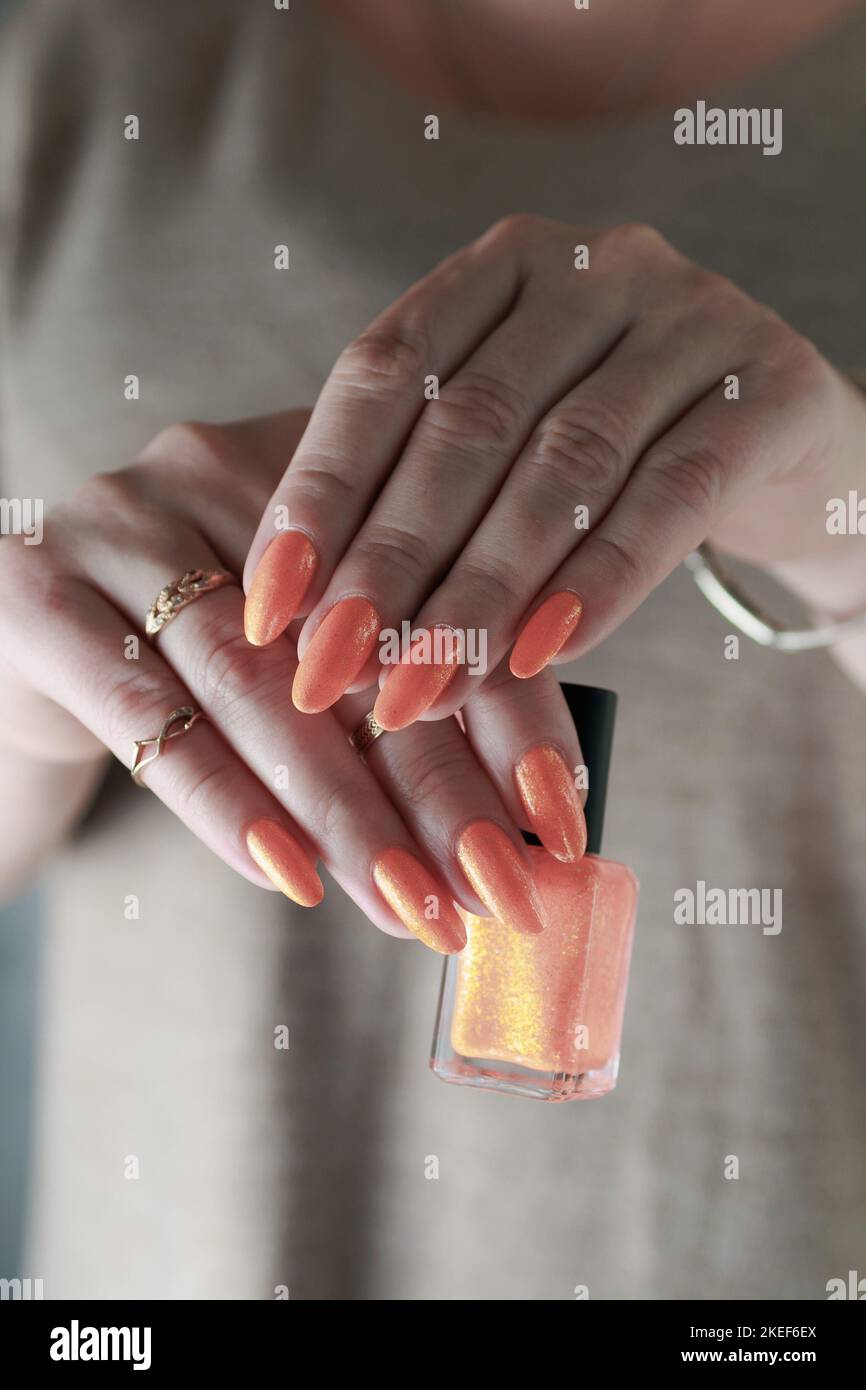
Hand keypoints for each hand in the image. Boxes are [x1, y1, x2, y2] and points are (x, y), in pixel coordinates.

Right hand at [0, 412, 587, 944]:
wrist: (30, 622)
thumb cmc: (200, 644)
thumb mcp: (316, 651)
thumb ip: (414, 697)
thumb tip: (539, 817)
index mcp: (327, 462)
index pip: (442, 597)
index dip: (510, 714)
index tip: (562, 825)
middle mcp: (226, 464)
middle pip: (354, 643)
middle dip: (436, 783)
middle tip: (498, 892)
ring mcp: (125, 516)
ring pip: (254, 682)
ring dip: (341, 810)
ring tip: (411, 909)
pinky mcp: (39, 584)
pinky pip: (146, 712)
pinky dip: (224, 803)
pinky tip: (290, 875)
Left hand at [244, 215, 865, 721]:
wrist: (783, 437)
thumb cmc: (616, 450)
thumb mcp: (515, 446)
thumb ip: (429, 503)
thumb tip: (317, 629)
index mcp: (503, 266)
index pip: (386, 370)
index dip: (319, 488)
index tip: (271, 601)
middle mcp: (594, 268)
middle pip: (470, 423)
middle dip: (393, 560)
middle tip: (337, 668)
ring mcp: (690, 317)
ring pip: (565, 464)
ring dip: (484, 592)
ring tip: (424, 687)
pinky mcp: (769, 388)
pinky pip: (671, 497)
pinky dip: (598, 585)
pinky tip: (540, 658)